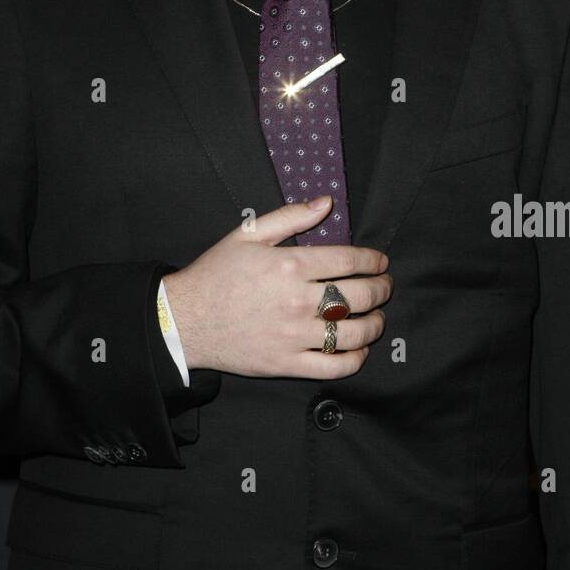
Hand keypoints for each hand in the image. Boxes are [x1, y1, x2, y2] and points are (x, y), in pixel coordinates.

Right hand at [162, 195, 391, 378]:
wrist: (185, 319)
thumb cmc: (216, 273)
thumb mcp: (249, 234)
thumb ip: (291, 216)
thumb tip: (327, 203)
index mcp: (290, 265)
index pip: (350, 261)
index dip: (373, 261)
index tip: (380, 262)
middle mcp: (297, 301)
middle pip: (360, 296)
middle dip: (381, 289)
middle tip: (384, 286)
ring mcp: (294, 335)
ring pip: (354, 333)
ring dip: (375, 324)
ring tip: (377, 317)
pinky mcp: (287, 363)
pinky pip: (334, 366)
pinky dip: (355, 358)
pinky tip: (359, 349)